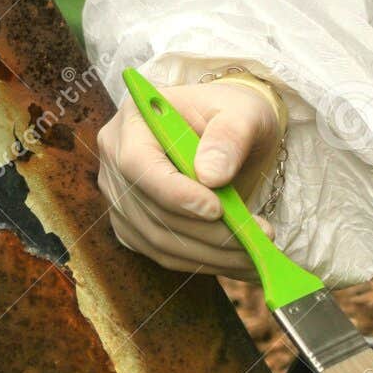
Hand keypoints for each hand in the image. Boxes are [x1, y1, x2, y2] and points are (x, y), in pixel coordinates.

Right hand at [97, 80, 281, 275]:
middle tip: (256, 239)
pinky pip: (164, 253)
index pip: (139, 165)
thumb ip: (230, 136)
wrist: (229, 133)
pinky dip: (204, 261)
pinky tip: (240, 260)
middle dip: (208, 232)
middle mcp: (116, 160)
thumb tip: (211, 176)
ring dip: (211, 254)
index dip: (174, 192)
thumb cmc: (233, 113)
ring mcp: (121, 197)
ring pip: (160, 240)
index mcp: (134, 121)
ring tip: (256, 254)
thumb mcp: (243, 112)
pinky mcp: (134, 226)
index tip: (216, 209)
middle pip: (153, 210)